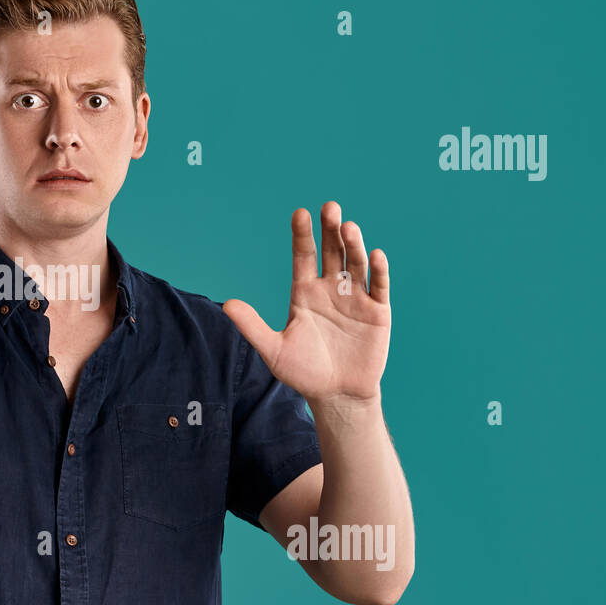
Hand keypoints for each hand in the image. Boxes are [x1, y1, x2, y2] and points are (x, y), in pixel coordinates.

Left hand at [224, 201, 389, 407]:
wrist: (337, 396)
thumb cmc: (304, 373)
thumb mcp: (274, 350)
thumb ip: (253, 326)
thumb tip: (226, 305)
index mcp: (304, 293)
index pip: (303, 257)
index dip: (302, 236)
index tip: (300, 214)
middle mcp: (331, 290)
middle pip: (331, 253)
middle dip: (330, 231)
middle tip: (329, 208)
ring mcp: (355, 299)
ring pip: (355, 264)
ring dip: (353, 245)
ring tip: (348, 227)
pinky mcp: (377, 312)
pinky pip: (379, 287)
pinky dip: (378, 271)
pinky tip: (374, 255)